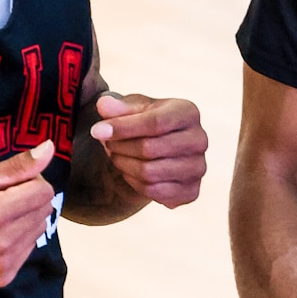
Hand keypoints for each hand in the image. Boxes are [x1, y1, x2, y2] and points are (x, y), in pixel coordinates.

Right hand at [0, 141, 56, 286]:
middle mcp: (4, 242)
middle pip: (44, 211)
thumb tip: (49, 149)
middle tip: (2, 199)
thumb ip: (16, 166)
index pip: (45, 192)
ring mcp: (5, 263)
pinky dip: (18, 240)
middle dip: (29, 200)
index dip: (31, 182)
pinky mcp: (4, 277)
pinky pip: (27, 251)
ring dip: (25, 221)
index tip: (11, 183)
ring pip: (38, 231)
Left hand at [88, 93, 206, 207]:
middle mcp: (199, 140)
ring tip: (116, 156)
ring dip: (124, 165)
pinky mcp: (192, 191)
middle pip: (150, 149)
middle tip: (107, 144)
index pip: (155, 122)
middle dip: (121, 147)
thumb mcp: (133, 108)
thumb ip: (118, 106)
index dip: (123, 127)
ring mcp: (198, 168)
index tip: (97, 131)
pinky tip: (129, 172)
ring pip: (149, 173)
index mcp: (188, 112)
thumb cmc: (148, 122)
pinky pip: (154, 192)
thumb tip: (103, 105)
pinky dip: (134, 183)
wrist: (164, 148)